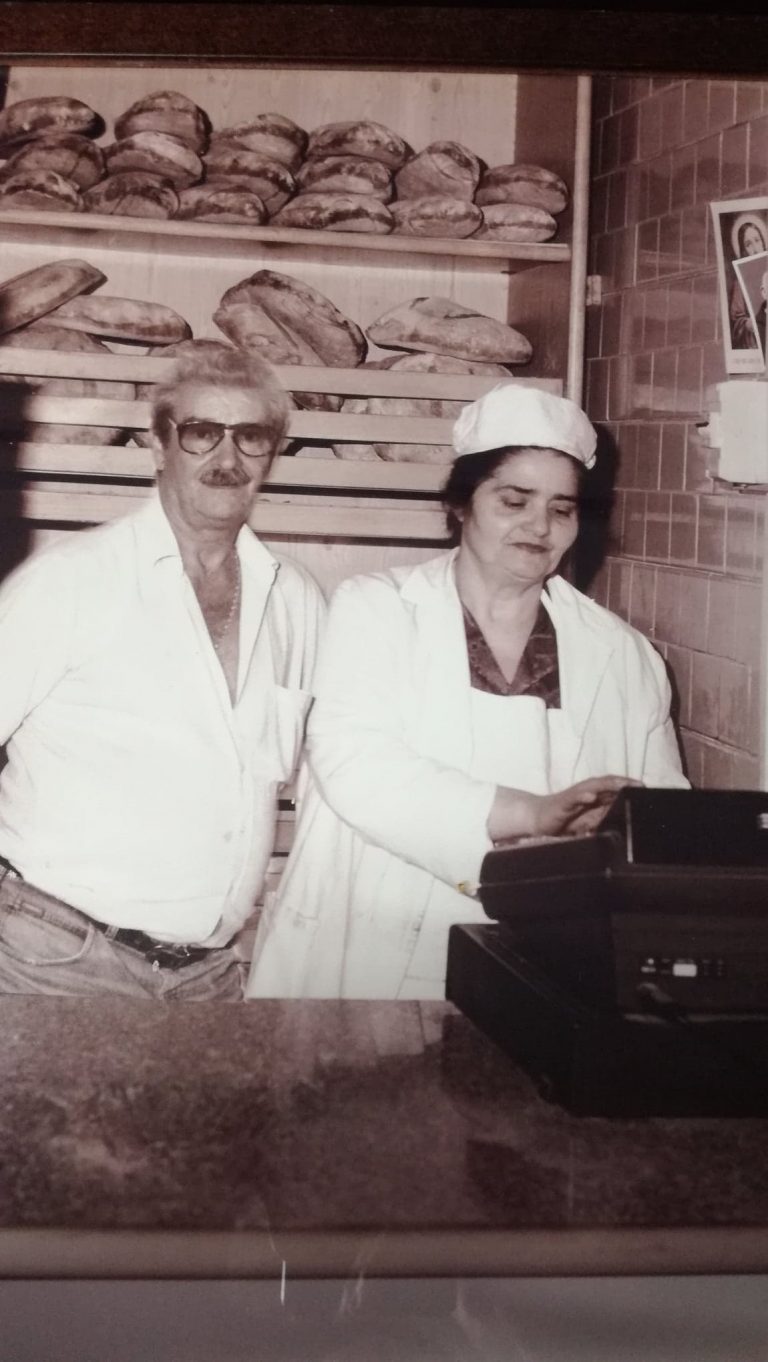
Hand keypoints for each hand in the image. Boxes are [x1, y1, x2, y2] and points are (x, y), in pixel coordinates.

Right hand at [488, 776, 641, 842]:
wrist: (536, 819)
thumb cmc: (563, 820)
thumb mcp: (587, 822)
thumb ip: (602, 818)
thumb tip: (623, 818)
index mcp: (593, 796)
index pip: (614, 788)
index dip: (629, 786)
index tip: (646, 790)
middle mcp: (586, 792)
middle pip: (607, 784)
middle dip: (623, 783)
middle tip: (640, 785)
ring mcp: (575, 795)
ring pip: (593, 786)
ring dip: (608, 785)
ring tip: (622, 785)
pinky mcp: (563, 802)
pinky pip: (574, 797)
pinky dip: (583, 795)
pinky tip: (591, 796)